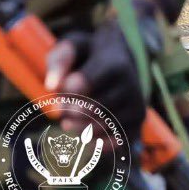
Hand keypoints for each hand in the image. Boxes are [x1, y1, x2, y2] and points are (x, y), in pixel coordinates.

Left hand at [47, 11, 157, 134]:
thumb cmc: (87, 54)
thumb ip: (59, 62)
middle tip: (60, 113)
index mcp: (113, 64)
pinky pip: (118, 140)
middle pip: (96, 108)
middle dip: (72, 112)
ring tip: (67, 124)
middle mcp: (131, 86)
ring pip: (106, 126)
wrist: (119, 59)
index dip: (68, 91)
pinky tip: (85, 138)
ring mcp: (137, 106)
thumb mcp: (71, 47)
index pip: (88, 83)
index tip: (53, 91)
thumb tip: (51, 87)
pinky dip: (98, 143)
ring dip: (82, 129)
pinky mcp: (137, 123)